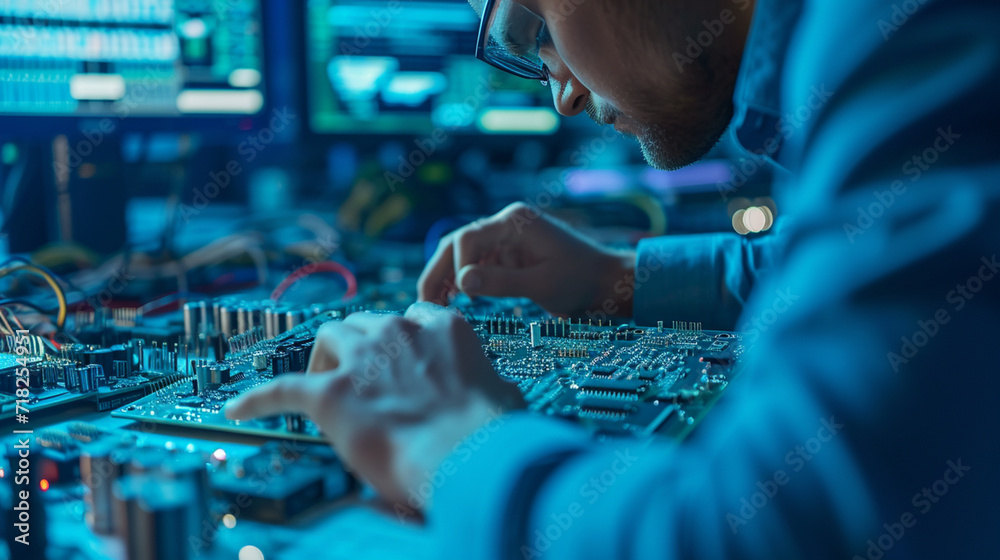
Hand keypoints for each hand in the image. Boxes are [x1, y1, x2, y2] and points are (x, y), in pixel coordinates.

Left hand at [224, 303, 523, 508]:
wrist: (467, 455)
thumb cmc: (493, 434)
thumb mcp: (505, 396)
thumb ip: (492, 386)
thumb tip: (503, 398)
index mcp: (445, 328)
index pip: (414, 317)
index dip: (404, 339)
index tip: (399, 357)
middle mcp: (401, 330)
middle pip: (368, 321)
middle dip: (362, 343)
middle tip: (361, 374)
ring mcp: (363, 357)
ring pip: (330, 336)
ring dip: (324, 357)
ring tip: (322, 382)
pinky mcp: (329, 392)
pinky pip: (282, 388)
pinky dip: (258, 400)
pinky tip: (238, 410)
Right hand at [418, 202, 635, 316]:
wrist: (606, 283)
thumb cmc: (581, 281)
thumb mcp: (541, 285)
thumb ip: (500, 282)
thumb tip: (460, 281)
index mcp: (514, 222)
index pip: (468, 238)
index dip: (455, 267)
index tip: (458, 297)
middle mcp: (506, 224)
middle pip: (457, 243)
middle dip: (438, 272)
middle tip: (423, 303)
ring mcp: (505, 239)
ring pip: (461, 254)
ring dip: (445, 277)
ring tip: (432, 305)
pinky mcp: (507, 255)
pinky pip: (475, 264)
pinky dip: (461, 281)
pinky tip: (451, 300)